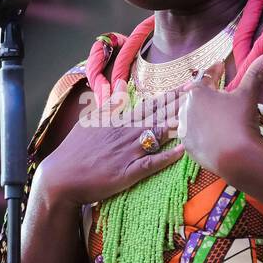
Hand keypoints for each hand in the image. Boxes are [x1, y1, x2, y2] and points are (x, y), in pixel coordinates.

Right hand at [38, 80, 186, 205]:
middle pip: (159, 116)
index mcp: (118, 121)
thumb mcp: (89, 122)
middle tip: (201, 94)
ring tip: (197, 117)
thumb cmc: (74, 151)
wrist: (61, 177)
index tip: (188, 85)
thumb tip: (121, 89)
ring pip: (157, 136)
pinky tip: (181, 152)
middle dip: (180, 105)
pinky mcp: (127, 172)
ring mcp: (127, 152)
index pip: (150, 105)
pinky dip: (166, 157)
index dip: (171, 95)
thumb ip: (108, 106)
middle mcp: (125, 133)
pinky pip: (151, 163)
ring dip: (178, 126)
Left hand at [176, 53, 262, 177]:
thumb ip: (256, 73)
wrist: (235, 157)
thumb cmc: (240, 121)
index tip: (220, 66)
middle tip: (216, 89)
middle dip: (206, 92)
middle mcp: (186, 109)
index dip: (214, 70)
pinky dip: (200, 129)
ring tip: (212, 110)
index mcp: (198, 93)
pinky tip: (207, 130)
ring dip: (201, 111)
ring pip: (192, 115)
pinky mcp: (188, 146)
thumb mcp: (248, 94)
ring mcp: (185, 129)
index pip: (205, 76)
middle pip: (196, 96)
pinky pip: (193, 133)